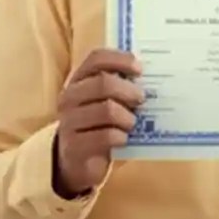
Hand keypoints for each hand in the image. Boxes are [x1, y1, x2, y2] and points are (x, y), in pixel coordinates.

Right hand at [53, 49, 144, 197]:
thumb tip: (150, 75)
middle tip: (141, 100)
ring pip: (107, 110)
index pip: (96, 58)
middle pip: (104, 83)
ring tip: (132, 123)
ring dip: (127, 117)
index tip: (139, 69)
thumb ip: (121, 85)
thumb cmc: (99, 123)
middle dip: (129, 91)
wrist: (77, 160)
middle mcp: (69, 97)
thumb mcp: (106, 100)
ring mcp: (68, 122)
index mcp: (79, 80)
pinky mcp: (74, 146)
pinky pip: (105, 136)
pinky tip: (123, 139)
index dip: (120, 60)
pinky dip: (121, 137)